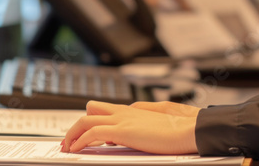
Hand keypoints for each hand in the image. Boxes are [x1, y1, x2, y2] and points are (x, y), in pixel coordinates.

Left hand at [61, 100, 199, 154]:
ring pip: (86, 120)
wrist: (191, 129)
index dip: (92, 122)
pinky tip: (77, 149)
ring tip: (67, 146)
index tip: (85, 136)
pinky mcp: (123, 131)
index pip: (105, 110)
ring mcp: (123, 120)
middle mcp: (125, 112)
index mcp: (134, 110)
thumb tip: (134, 118)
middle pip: (91, 110)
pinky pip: (93, 133)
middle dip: (77, 125)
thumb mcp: (161, 117)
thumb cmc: (181, 126)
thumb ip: (145, 115)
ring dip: (72, 134)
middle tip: (70, 140)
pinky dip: (80, 140)